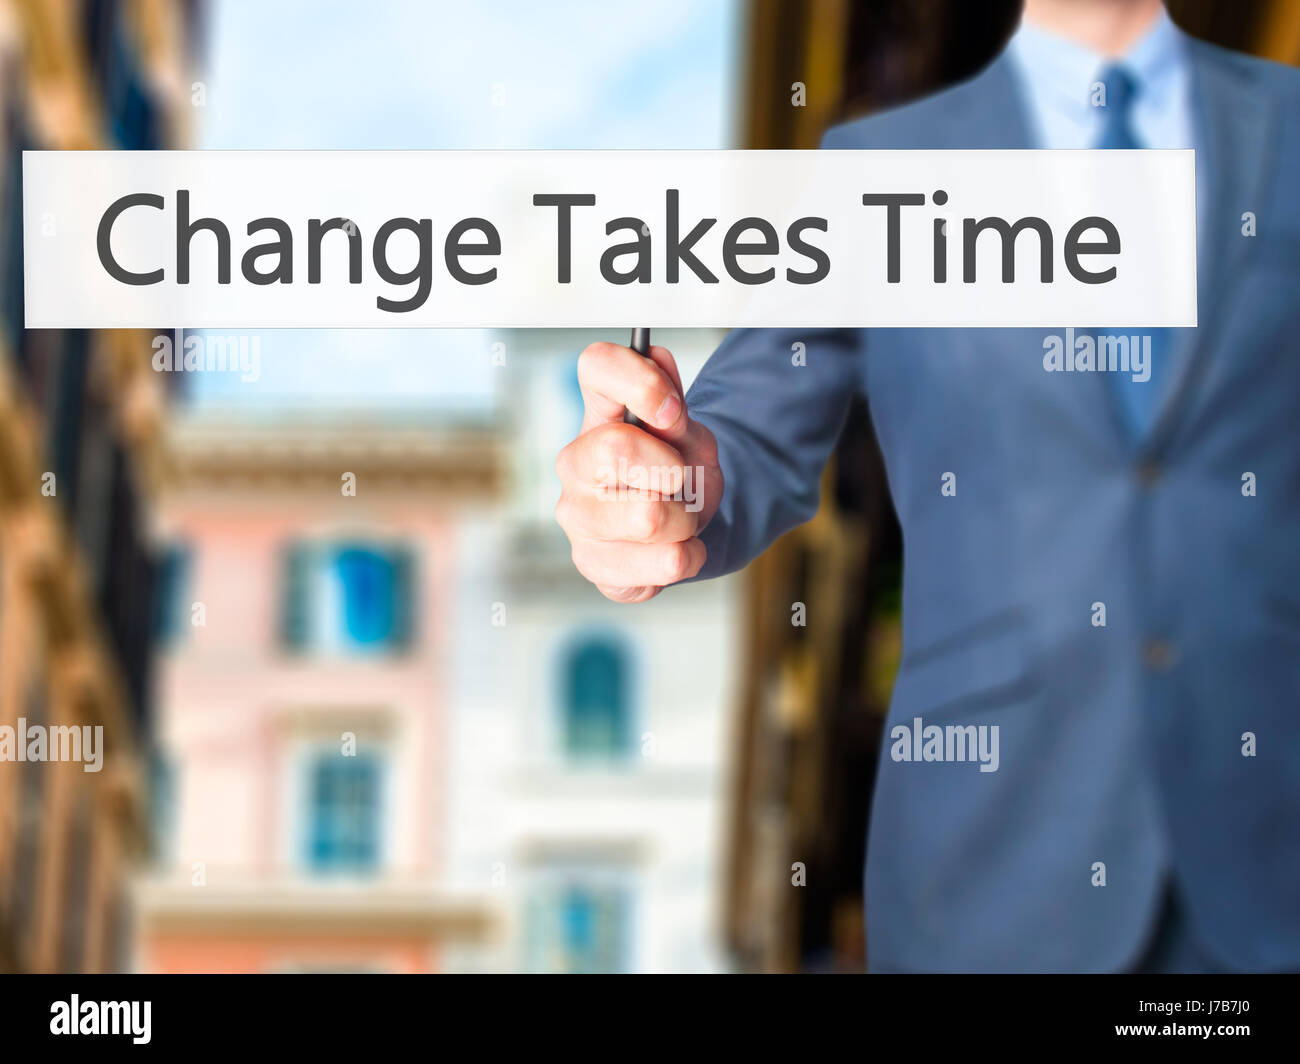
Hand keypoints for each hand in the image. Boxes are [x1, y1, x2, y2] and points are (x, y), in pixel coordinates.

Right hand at [555, 342, 722, 602]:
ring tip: (679, 519)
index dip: (640, 383)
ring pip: (648, 515)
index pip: (596, 367)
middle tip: (679, 481)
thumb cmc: (676, 474)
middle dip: (672, 469)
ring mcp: (576, 515)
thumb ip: (673, 401)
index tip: (672, 413)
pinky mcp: (592, 563)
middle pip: (616, 446)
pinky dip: (689, 556)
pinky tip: (674, 548)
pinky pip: (664, 562)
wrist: (681, 531)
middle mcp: (574, 462)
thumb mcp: (687, 434)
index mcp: (597, 416)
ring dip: (686, 519)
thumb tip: (657, 356)